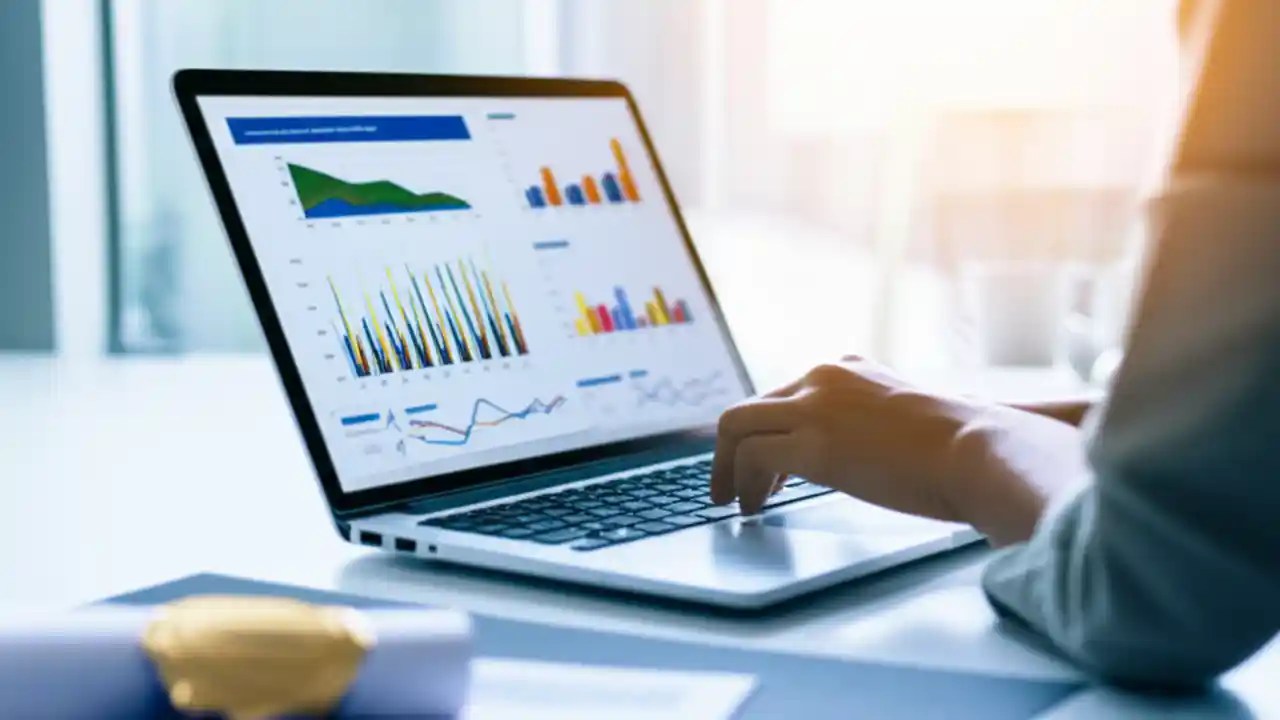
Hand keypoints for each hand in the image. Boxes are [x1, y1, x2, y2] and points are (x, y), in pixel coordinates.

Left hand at [710, 357, 1088, 544]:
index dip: (769, 431)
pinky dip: (740, 483)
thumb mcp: (908, 422)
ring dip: (727, 468)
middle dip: (735, 448)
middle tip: (730, 484)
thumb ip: (873, 428)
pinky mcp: (809, 443)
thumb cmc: (963, 447)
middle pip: (752, 407)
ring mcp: (813, 406)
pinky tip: (752, 507)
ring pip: (736, 426)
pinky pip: (749, 458)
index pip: (786, 394)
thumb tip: (861, 456)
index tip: (766, 463)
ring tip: (733, 501)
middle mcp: (823, 377)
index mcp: (848, 369)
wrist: (980, 450)